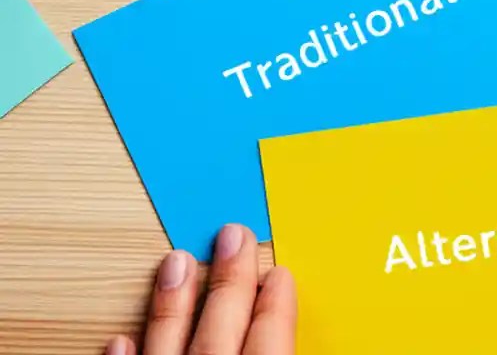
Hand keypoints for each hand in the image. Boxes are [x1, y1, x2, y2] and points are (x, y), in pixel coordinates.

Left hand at [105, 224, 295, 354]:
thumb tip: (290, 340)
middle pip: (220, 328)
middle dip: (231, 279)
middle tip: (233, 236)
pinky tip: (122, 336)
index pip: (270, 338)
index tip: (280, 275)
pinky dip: (126, 354)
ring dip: (173, 300)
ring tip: (177, 260)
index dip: (277, 304)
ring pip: (167, 340)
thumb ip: (279, 353)